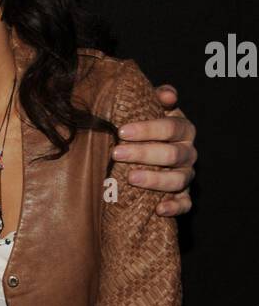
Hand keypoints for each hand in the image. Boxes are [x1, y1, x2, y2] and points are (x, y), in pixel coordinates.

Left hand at [112, 83, 195, 216]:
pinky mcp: (183, 196)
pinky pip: (185, 204)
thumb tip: (168, 95)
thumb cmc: (145, 129)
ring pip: (178, 179)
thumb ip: (155, 98)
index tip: (122, 132)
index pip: (171, 128)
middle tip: (117, 154)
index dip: (147, 129)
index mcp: (183, 129)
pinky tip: (159, 209)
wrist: (147, 154)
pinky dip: (174, 208)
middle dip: (144, 154)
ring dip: (155, 180)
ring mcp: (187, 175)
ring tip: (130, 178)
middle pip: (172, 154)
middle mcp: (188, 152)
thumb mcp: (149, 109)